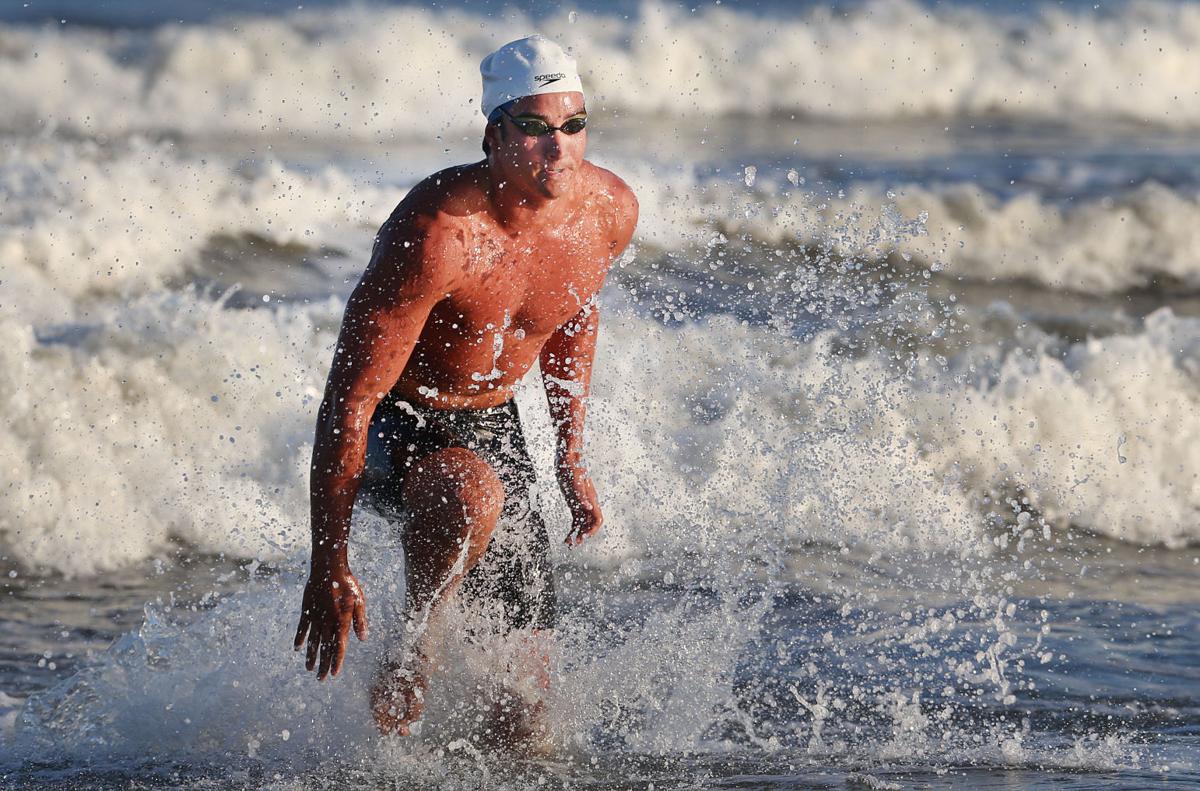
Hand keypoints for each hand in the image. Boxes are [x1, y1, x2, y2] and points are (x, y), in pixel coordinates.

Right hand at [293, 564, 367, 678]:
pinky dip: (300, 638)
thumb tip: (363, 638)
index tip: (334, 674)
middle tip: (321, 679)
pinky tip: (297, 649)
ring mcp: (316, 617)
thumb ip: (360, 620)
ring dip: (311, 656)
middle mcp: (328, 622)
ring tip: (309, 669)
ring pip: (313, 641)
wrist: (329, 568)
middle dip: (323, 664)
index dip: (337, 661)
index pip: (339, 646)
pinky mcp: (307, 610)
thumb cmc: (348, 584)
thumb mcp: (359, 601)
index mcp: (342, 621)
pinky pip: (302, 627)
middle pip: (325, 648)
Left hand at [559, 459, 602, 545]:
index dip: (592, 530)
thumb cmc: (572, 469)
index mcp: (591, 499)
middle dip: (583, 535)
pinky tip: (568, 534)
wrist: (567, 461)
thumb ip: (582, 496)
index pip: (597, 519)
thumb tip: (589, 507)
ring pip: (583, 523)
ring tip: (569, 543)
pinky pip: (577, 519)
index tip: (584, 537)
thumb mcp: (576, 483)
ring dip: (578, 534)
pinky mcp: (576, 502)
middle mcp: (588, 503)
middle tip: (573, 545)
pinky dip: (574, 528)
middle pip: (590, 524)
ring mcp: (582, 503)